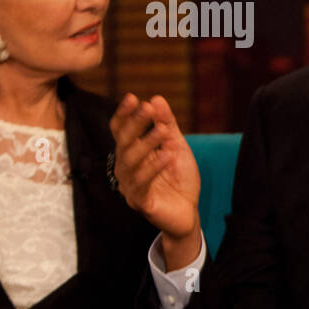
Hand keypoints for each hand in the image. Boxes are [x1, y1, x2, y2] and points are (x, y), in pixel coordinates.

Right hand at [110, 94, 200, 240]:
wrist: (188, 211)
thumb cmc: (178, 178)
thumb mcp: (176, 146)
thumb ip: (167, 125)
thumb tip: (156, 98)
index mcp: (131, 153)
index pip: (120, 130)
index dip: (124, 114)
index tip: (133, 98)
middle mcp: (126, 167)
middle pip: (124, 143)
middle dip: (135, 124)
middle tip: (147, 109)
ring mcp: (130, 185)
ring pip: (131, 162)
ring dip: (147, 144)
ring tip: (163, 131)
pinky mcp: (140, 202)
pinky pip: (143, 183)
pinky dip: (155, 167)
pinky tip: (167, 155)